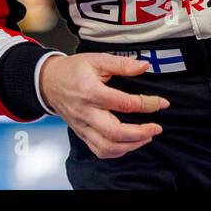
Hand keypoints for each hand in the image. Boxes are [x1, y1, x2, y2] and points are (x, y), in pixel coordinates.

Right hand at [39, 53, 168, 158]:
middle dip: (140, 133)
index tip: (162, 103)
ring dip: (131, 145)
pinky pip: (99, 150)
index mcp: (91, 92)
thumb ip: (122, 64)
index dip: (147, 104)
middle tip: (156, 128)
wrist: (49, 82)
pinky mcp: (81, 134)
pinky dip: (117, 151)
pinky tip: (129, 143)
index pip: (124, 104)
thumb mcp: (97, 59)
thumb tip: (144, 66)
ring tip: (146, 137)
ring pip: (107, 147)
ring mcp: (83, 126)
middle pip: (114, 132)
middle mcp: (86, 113)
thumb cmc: (73, 70)